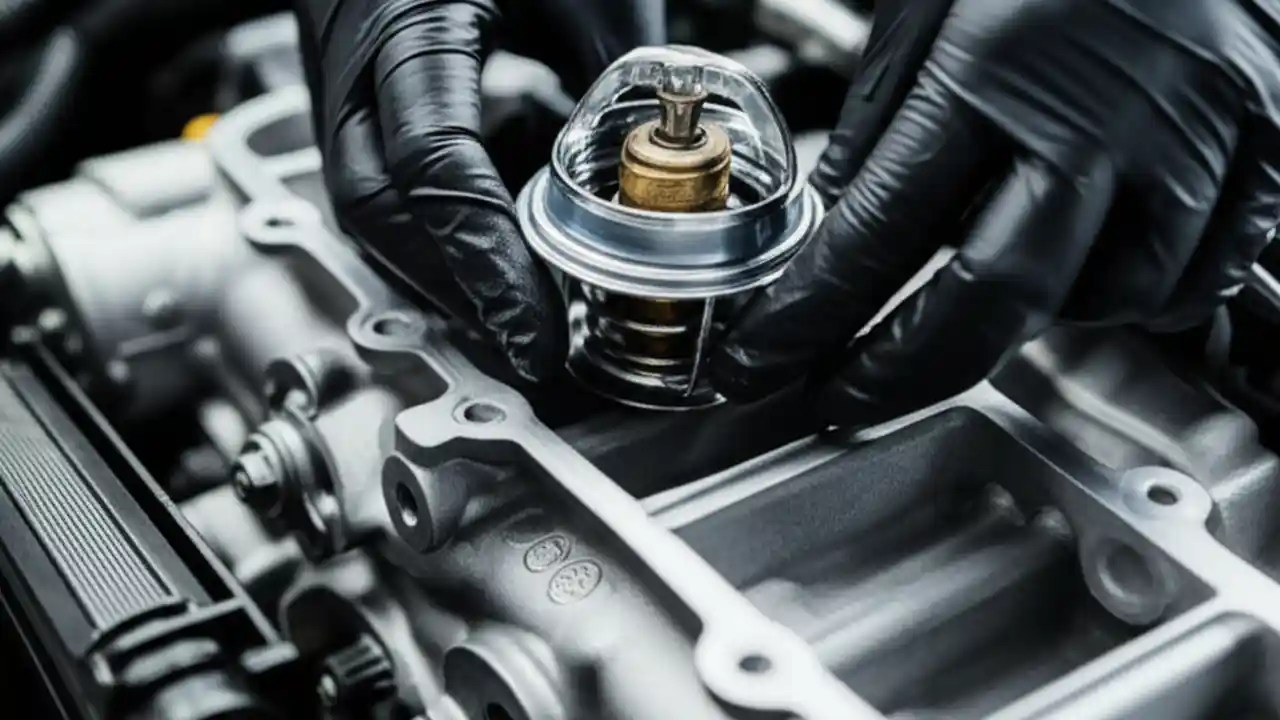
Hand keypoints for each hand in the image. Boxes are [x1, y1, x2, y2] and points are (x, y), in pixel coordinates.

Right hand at [293, 0, 662, 380]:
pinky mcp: (345, 71)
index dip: (487, 263)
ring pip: (364, 201)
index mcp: (406, 11)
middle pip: (376, 207)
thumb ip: (618, 62)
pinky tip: (488, 237)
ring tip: (513, 312)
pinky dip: (433, 221)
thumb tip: (658, 157)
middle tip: (526, 344)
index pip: (435, 166)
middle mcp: (348, 43)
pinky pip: (372, 169)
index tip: (537, 332)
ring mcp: (334, 58)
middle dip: (455, 289)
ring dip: (439, 268)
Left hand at [712, 0, 1279, 423]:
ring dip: (1028, 322)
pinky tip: (1094, 262)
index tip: (766, 360)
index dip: (809, 316)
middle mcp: (1100, 116)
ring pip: (1100, 301)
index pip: (879, 230)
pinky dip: (1132, 295)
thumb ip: (888, 105)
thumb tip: (847, 205)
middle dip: (898, 373)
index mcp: (996, 67)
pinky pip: (1194, 282)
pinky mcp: (1263, 156)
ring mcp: (1192, 142)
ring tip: (984, 293)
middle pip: (990, 299)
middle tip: (842, 396)